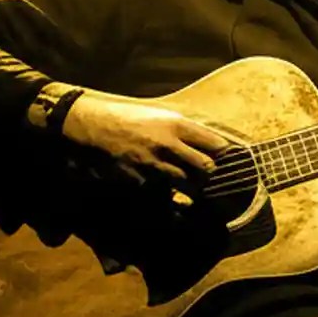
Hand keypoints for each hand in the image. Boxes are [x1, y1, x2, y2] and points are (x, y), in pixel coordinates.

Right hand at [61, 91, 229, 191]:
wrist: (92, 127)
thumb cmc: (129, 119)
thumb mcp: (160, 115)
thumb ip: (185, 129)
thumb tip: (212, 143)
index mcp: (176, 125)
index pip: (217, 145)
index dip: (224, 155)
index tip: (225, 159)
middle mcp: (168, 145)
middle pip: (207, 169)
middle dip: (210, 176)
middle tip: (209, 178)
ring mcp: (153, 165)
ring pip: (190, 187)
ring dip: (195, 190)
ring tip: (194, 190)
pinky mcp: (139, 182)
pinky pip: (164, 197)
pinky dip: (172, 201)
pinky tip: (173, 200)